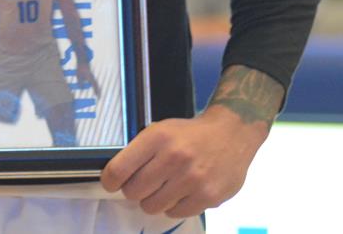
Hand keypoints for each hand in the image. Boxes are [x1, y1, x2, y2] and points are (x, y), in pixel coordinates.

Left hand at [74, 62, 98, 95]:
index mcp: (91, 78)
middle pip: (97, 86)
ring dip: (97, 89)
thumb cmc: (80, 68)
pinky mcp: (91, 75)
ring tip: (97, 93)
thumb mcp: (78, 76)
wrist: (82, 61)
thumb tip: (82, 89)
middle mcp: (92, 78)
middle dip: (98, 91)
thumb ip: (80, 83)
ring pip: (96, 84)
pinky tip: (93, 87)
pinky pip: (94, 81)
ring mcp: (92, 76)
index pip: (95, 86)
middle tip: (99, 97)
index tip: (98, 97)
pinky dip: (95, 85)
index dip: (96, 92)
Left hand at [99, 107, 266, 217]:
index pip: (120, 169)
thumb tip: (116, 178)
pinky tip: (180, 193)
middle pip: (134, 191)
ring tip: (163, 188)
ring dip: (153, 200)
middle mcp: (174, 157)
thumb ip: (139, 152)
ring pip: (152, 206)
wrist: (231, 134)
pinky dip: (172, 206)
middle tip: (142, 185)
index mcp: (158, 137)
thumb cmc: (190, 134)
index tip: (111, 184)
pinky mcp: (208, 196)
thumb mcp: (161, 130)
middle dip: (134, 190)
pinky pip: (174, 213)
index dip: (110, 181)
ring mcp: (192, 179)